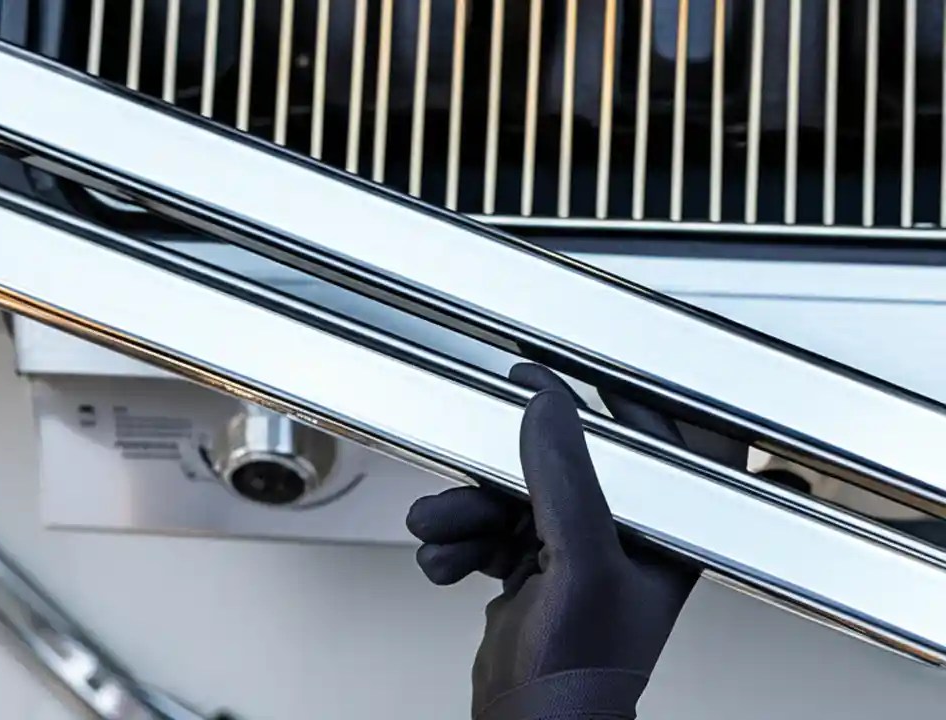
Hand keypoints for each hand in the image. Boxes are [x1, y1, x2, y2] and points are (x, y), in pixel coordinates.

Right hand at [407, 364, 716, 718]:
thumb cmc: (580, 678)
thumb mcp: (580, 566)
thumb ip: (566, 482)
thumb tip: (549, 409)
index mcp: (659, 535)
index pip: (653, 445)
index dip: (615, 400)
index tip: (572, 371)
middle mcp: (619, 539)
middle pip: (560, 465)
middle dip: (501, 470)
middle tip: (474, 447)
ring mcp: (572, 554)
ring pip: (511, 496)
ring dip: (464, 509)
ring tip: (441, 527)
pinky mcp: (530, 571)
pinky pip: (486, 529)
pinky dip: (457, 541)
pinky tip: (447, 560)